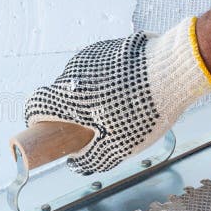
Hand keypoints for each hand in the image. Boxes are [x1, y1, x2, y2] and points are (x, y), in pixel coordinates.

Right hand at [25, 17, 210, 173]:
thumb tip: (75, 163)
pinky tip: (129, 92)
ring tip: (119, 110)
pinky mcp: (108, 48)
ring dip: (88, 97)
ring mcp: (90, 57)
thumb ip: (91, 159)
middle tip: (92, 129)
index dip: (35, 121)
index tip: (47, 132)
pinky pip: (96, 69)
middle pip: (58, 94)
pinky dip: (104, 82)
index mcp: (68, 97)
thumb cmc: (143, 112)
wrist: (174, 70)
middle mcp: (73, 72)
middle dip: (69, 113)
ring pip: (79, 81)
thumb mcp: (118, 147)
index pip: (35, 105)